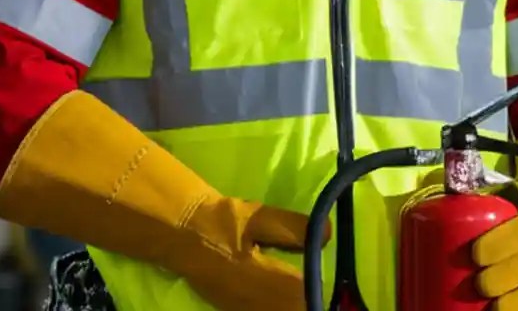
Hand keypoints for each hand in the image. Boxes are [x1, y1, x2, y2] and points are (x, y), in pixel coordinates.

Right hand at [183, 197, 327, 310]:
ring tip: (310, 296)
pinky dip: (280, 307)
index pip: (305, 296)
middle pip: (295, 308)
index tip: (336, 287)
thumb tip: (327, 236)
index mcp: (265, 282)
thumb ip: (294, 228)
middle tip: (329, 295)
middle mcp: (256, 304)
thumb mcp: (258, 217)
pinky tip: (288, 299)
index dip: (321, 293)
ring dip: (296, 304)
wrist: (182, 233)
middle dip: (311, 302)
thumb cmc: (221, 222)